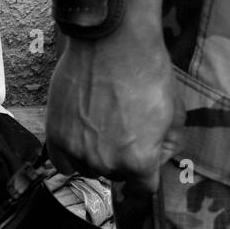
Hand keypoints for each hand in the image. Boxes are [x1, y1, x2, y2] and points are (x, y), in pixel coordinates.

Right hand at [45, 0, 183, 190]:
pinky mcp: (55, 134)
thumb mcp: (174, 110)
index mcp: (137, 161)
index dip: (150, 169)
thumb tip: (161, 152)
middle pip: (117, 176)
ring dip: (98, 156)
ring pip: (89, 169)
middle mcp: (105, 163)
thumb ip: (169, 142)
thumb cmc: (147, 71)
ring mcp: (76, 149)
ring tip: (103, 127)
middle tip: (127, 127)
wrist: (112, 40)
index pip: (145, 187)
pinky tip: (82, 141)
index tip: (148, 153)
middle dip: (125, 158)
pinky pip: (62, 162)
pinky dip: (71, 156)